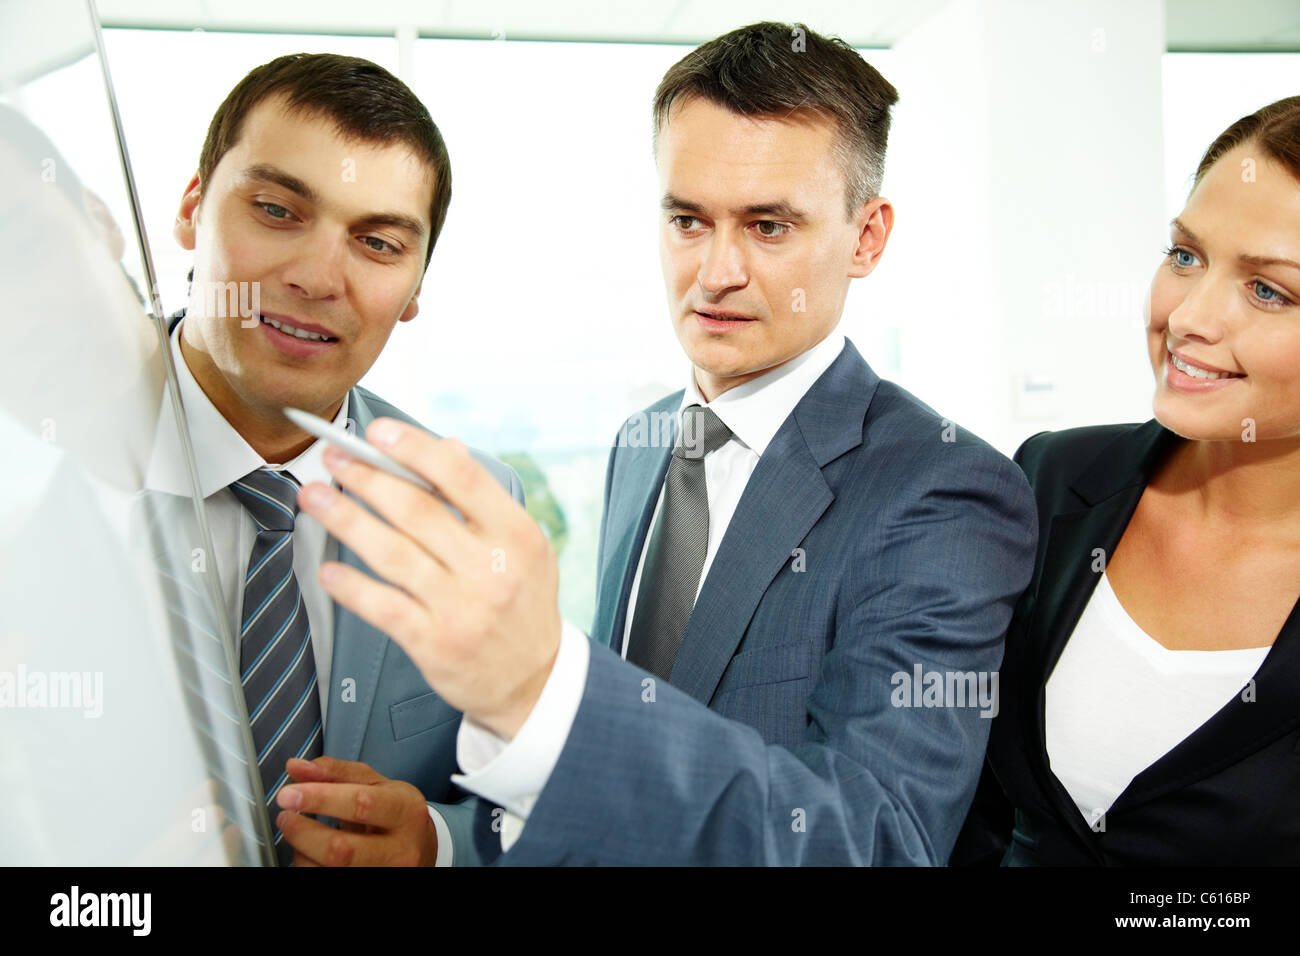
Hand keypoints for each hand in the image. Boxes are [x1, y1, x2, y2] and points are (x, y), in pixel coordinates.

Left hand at [275, 757, 437, 866]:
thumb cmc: (395, 813)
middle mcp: (402, 849)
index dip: (320, 799)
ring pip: (329, 871)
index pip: (361, 804)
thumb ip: (335, 772)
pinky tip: (311, 854)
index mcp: (406, 810)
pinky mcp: (371, 887)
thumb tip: (296, 768)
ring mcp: (388, 874)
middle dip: (303, 834)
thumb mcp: (375, 784)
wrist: (421, 849)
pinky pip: (327, 881)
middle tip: (286, 818)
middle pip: (341, 851)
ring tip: (300, 836)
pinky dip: (309, 865)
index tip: (289, 794)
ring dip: (302, 853)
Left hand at [297, 419, 561, 738]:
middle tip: (334, 458)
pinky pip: (383, 607)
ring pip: (392, 553)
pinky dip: (352, 586)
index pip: (462, 477)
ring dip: (346, 520)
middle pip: (417, 510)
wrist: (534, 680)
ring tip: (316, 497)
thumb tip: (447, 446)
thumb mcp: (522, 545)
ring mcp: (462, 608)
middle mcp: (491, 568)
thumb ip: (484, 499)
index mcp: (516, 534)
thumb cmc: (522, 604)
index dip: (416, 449)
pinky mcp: (435, 644)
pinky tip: (329, 569)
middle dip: (367, 477)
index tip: (378, 431)